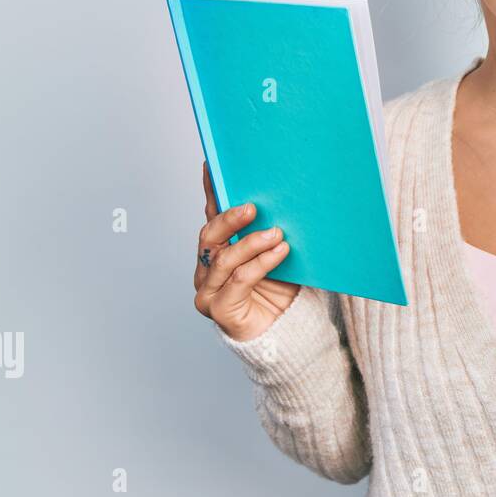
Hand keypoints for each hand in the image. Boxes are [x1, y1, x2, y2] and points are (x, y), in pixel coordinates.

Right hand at [193, 160, 300, 341]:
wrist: (288, 330)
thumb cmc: (282, 290)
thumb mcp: (278, 253)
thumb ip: (272, 230)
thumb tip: (288, 196)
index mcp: (219, 249)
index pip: (212, 216)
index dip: (211, 192)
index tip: (212, 166)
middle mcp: (207, 268)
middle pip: (210, 236)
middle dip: (230, 219)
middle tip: (252, 207)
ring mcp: (209, 289)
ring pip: (224, 258)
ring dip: (251, 243)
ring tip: (276, 233)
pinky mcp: (219, 309)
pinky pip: (238, 281)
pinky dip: (260, 264)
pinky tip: (279, 252)